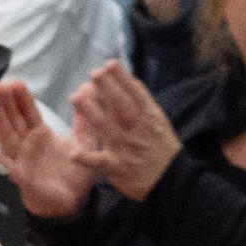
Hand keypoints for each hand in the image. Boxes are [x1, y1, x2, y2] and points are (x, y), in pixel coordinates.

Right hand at [0, 80, 98, 218]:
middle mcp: (27, 144)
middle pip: (13, 120)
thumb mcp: (83, 140)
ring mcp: (21, 159)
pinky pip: (5, 165)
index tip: (14, 81)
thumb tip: (86, 88)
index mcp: (40, 134)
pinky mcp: (21, 176)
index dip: (21, 97)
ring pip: (7, 137)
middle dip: (6, 103)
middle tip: (0, 85)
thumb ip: (83, 116)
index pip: (28, 111)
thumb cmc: (73, 172)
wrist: (72, 202)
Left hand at [66, 60, 181, 201]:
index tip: (109, 64)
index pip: (136, 94)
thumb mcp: (158, 121)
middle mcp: (137, 130)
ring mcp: (126, 148)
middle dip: (108, 88)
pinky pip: (99, 162)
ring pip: (106, 127)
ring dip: (91, 112)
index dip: (122, 79)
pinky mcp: (117, 167)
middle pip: (121, 106)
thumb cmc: (161, 147)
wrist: (171, 180)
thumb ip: (143, 101)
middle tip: (94, 73)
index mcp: (148, 117)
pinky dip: (87, 158)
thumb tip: (128, 79)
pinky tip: (73, 152)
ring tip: (76, 96)